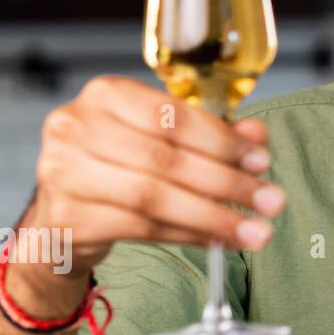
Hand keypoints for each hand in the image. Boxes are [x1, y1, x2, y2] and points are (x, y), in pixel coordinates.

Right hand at [28, 74, 284, 280]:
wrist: (65, 210)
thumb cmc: (122, 164)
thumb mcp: (166, 139)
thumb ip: (213, 134)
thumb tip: (257, 137)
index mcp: (106, 94)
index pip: (172, 116)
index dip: (223, 141)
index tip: (262, 161)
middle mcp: (75, 127)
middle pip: (166, 159)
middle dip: (227, 183)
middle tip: (270, 202)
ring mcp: (62, 173)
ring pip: (153, 197)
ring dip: (213, 216)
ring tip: (255, 231)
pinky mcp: (65, 218)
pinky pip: (139, 228)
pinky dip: (187, 234)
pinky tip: (218, 240)